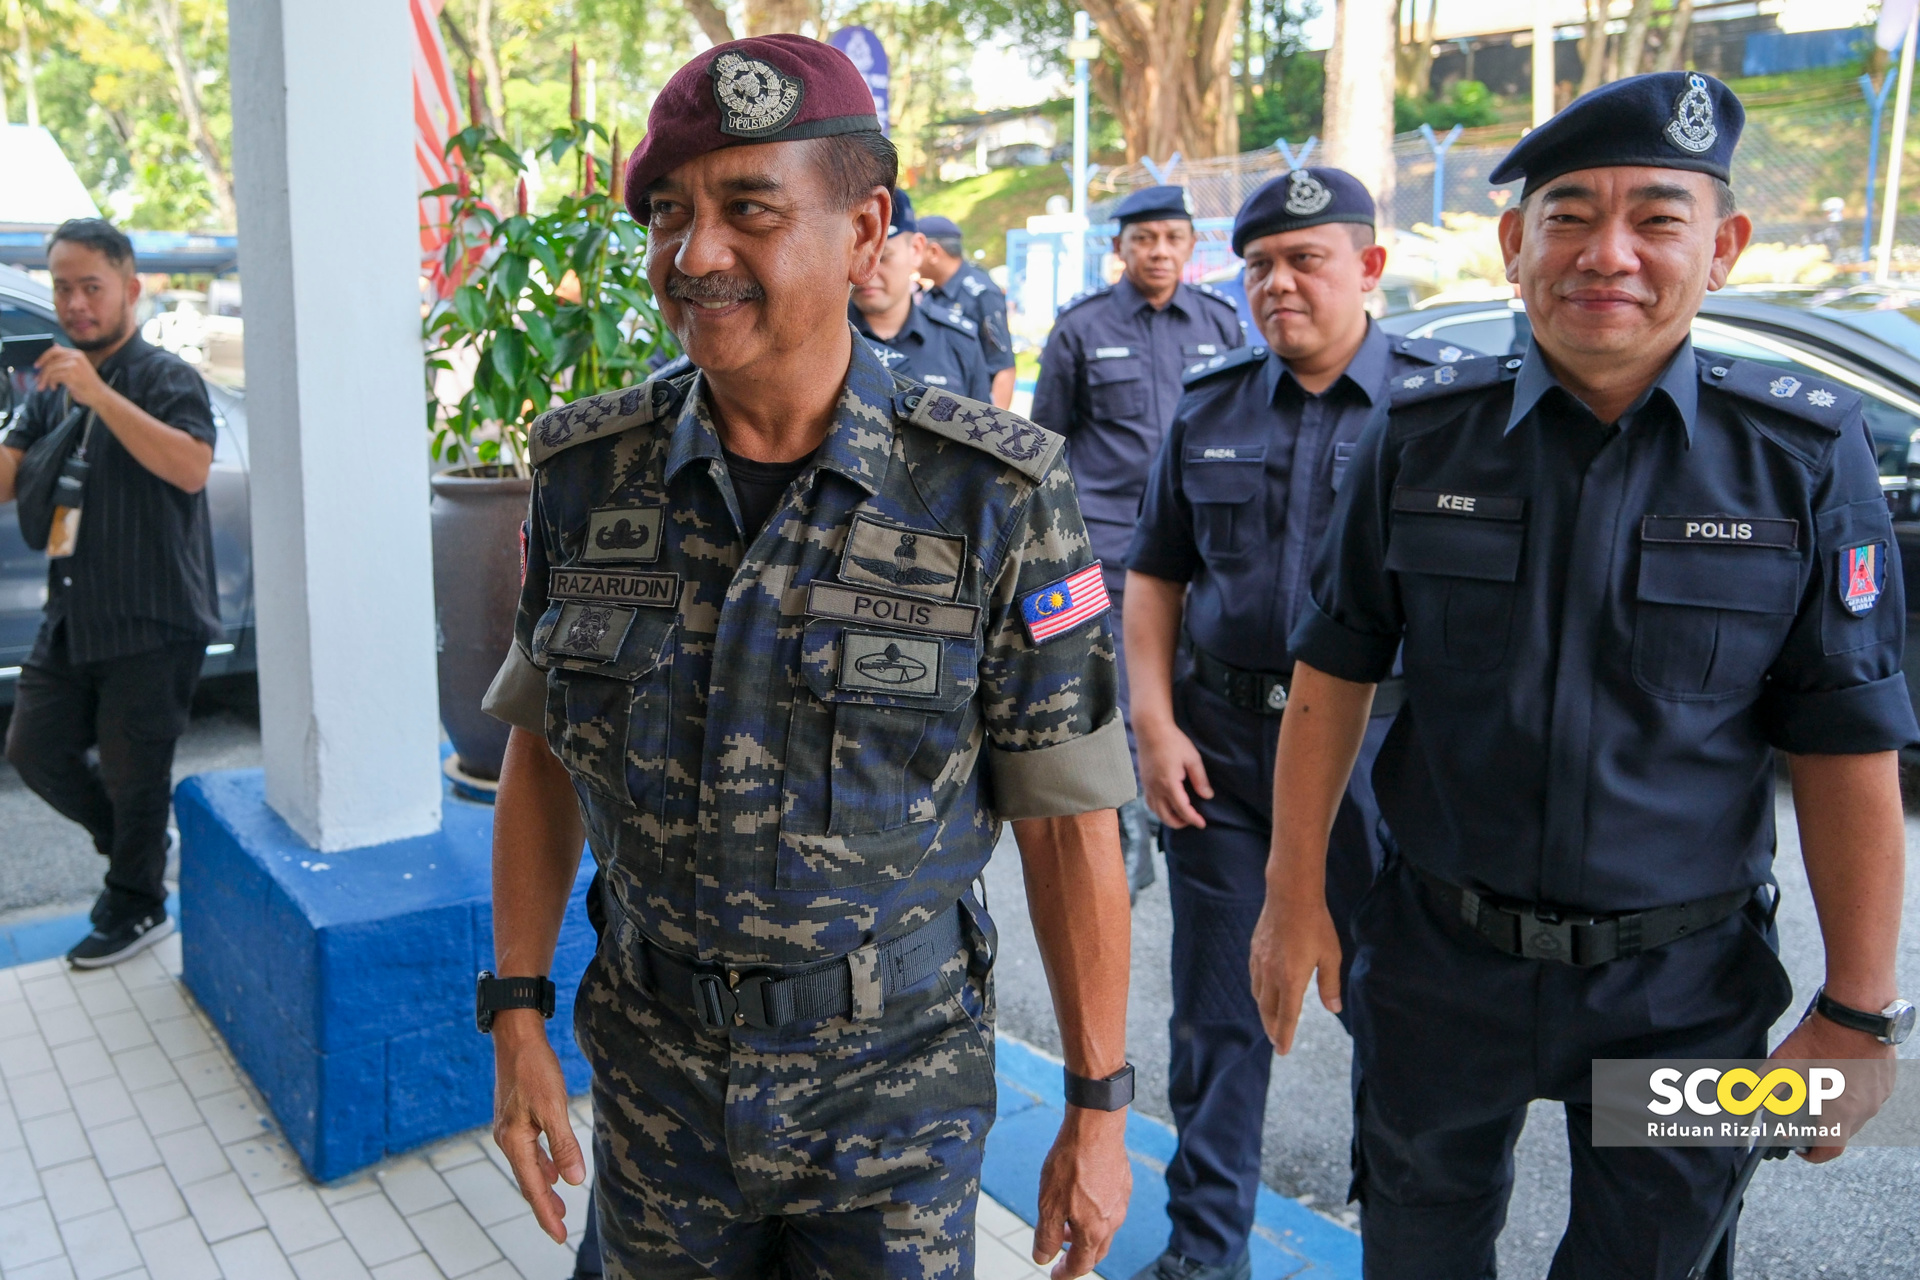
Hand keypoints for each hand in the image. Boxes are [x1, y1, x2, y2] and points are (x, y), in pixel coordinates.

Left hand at [34, 346, 111, 408]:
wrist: (99, 395)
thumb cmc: (87, 384)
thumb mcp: (77, 368)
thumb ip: (66, 359)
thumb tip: (54, 346)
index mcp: (77, 353)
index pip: (54, 350)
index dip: (43, 357)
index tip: (37, 366)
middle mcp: (75, 356)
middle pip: (50, 359)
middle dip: (42, 371)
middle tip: (37, 379)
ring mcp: (74, 365)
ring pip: (50, 369)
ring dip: (44, 379)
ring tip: (43, 387)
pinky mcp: (71, 374)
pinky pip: (53, 377)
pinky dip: (51, 383)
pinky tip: (54, 388)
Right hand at [491, 1012, 586, 1241]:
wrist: (516, 1037)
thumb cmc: (534, 1068)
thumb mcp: (553, 1106)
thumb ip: (563, 1144)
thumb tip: (573, 1180)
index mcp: (514, 1141)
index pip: (533, 1187)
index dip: (547, 1214)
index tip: (559, 1236)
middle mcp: (507, 1139)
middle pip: (528, 1182)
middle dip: (544, 1207)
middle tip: (559, 1231)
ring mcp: (510, 1128)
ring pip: (529, 1167)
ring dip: (543, 1188)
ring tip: (557, 1207)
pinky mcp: (516, 1117)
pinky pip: (529, 1151)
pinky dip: (541, 1165)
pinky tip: (551, 1172)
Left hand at [1032, 1106, 1130, 1277]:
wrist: (1095, 1127)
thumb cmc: (1070, 1164)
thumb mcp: (1049, 1204)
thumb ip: (1046, 1236)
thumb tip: (1043, 1258)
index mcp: (1094, 1231)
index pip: (1082, 1265)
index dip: (1066, 1273)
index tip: (1054, 1275)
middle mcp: (1113, 1221)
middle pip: (1096, 1251)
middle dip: (1078, 1257)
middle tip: (1060, 1254)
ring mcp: (1121, 1202)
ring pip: (1104, 1229)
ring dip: (1085, 1233)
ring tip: (1065, 1223)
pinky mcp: (1123, 1183)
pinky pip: (1110, 1208)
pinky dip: (1094, 1214)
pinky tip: (1081, 1198)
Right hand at [1136, 718, 1210, 828]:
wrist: (1151, 729)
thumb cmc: (1173, 741)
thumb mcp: (1192, 758)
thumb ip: (1200, 779)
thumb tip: (1207, 796)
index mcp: (1169, 783)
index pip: (1182, 809)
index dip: (1193, 819)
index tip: (1202, 824)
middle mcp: (1156, 788)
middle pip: (1166, 816)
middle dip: (1180, 823)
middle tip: (1193, 821)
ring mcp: (1148, 786)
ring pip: (1156, 812)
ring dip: (1168, 818)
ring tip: (1181, 816)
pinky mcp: (1144, 782)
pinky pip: (1150, 803)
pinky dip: (1158, 810)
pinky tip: (1167, 806)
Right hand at [1249, 890, 1342, 1054]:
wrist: (1290, 895)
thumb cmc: (1315, 924)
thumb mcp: (1330, 955)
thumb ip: (1330, 984)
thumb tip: (1334, 1008)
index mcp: (1291, 979)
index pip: (1287, 1016)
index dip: (1285, 1036)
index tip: (1282, 1051)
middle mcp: (1271, 974)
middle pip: (1268, 1010)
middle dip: (1272, 1028)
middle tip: (1276, 1040)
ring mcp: (1260, 962)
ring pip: (1259, 995)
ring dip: (1265, 1010)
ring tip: (1272, 1018)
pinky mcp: (1255, 951)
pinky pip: (1254, 978)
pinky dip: (1260, 991)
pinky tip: (1266, 990)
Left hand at [1768, 1009, 1896, 1164]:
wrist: (1858, 1012)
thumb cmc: (1823, 1039)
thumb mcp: (1783, 1065)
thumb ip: (1763, 1089)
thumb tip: (1745, 1105)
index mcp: (1840, 1113)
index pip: (1829, 1150)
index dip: (1812, 1154)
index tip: (1799, 1148)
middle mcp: (1865, 1110)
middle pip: (1841, 1131)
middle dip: (1820, 1126)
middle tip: (1803, 1110)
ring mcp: (1879, 1096)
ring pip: (1856, 1113)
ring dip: (1837, 1107)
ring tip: (1819, 1087)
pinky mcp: (1886, 1080)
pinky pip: (1868, 1096)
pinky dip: (1852, 1092)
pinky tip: (1837, 1074)